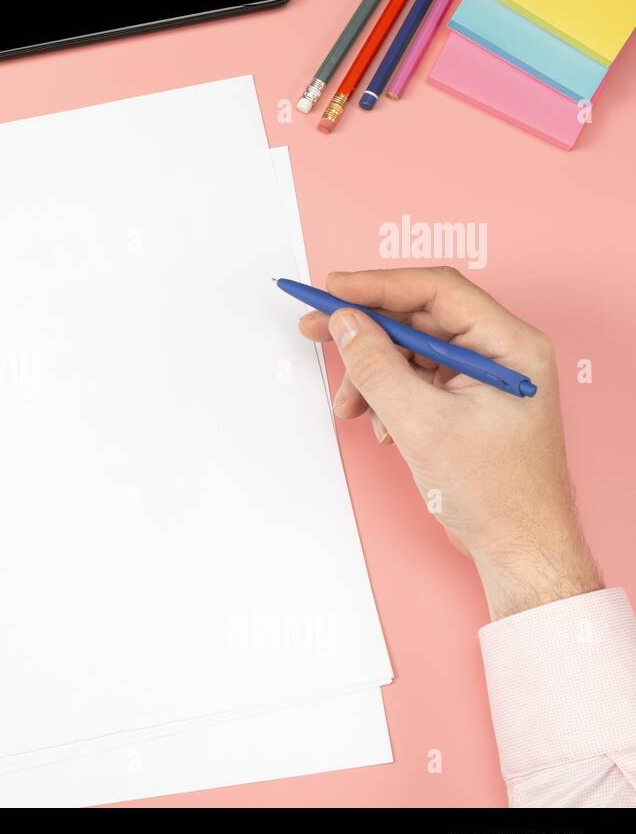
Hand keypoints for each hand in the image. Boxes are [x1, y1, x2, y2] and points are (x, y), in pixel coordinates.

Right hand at [298, 267, 600, 620]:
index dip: (378, 286)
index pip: (436, 292)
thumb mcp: (422, 424)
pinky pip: (413, 380)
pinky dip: (386, 396)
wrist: (517, 546)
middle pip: (418, 318)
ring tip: (350, 405)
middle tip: (317, 328)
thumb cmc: (496, 493)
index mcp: (508, 345)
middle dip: (365, 330)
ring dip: (371, 375)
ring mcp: (481, 377)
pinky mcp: (465, 401)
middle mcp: (498, 352)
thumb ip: (378, 367)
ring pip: (409, 352)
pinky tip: (381, 424)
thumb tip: (346, 325)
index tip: (333, 289)